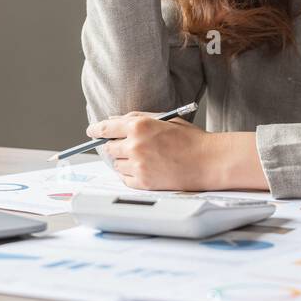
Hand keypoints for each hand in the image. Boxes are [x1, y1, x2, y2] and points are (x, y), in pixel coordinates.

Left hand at [86, 112, 210, 190]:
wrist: (209, 161)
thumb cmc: (191, 140)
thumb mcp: (164, 120)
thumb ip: (137, 117)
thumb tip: (113, 120)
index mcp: (140, 125)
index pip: (106, 128)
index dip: (95, 130)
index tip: (91, 132)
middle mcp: (135, 145)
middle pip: (109, 148)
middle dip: (115, 147)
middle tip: (129, 147)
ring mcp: (139, 165)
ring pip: (116, 165)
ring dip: (124, 162)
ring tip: (145, 159)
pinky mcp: (144, 182)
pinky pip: (125, 179)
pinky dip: (130, 175)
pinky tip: (145, 169)